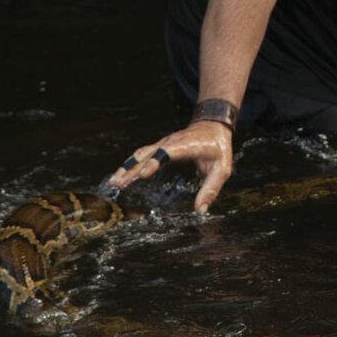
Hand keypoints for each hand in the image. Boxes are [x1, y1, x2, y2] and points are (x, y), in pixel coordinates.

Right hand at [108, 120, 233, 212]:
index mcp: (189, 145)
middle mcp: (172, 142)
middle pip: (149, 154)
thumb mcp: (222, 169)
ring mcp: (164, 143)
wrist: (213, 125)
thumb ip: (211, 189)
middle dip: (133, 168)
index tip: (143, 174)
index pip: (169, 152)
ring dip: (127, 167)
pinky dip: (129, 164)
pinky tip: (119, 176)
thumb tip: (201, 210)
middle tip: (119, 183)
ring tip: (114, 182)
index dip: (155, 161)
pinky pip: (142, 155)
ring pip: (142, 153)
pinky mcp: (159, 147)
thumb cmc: (218, 149)